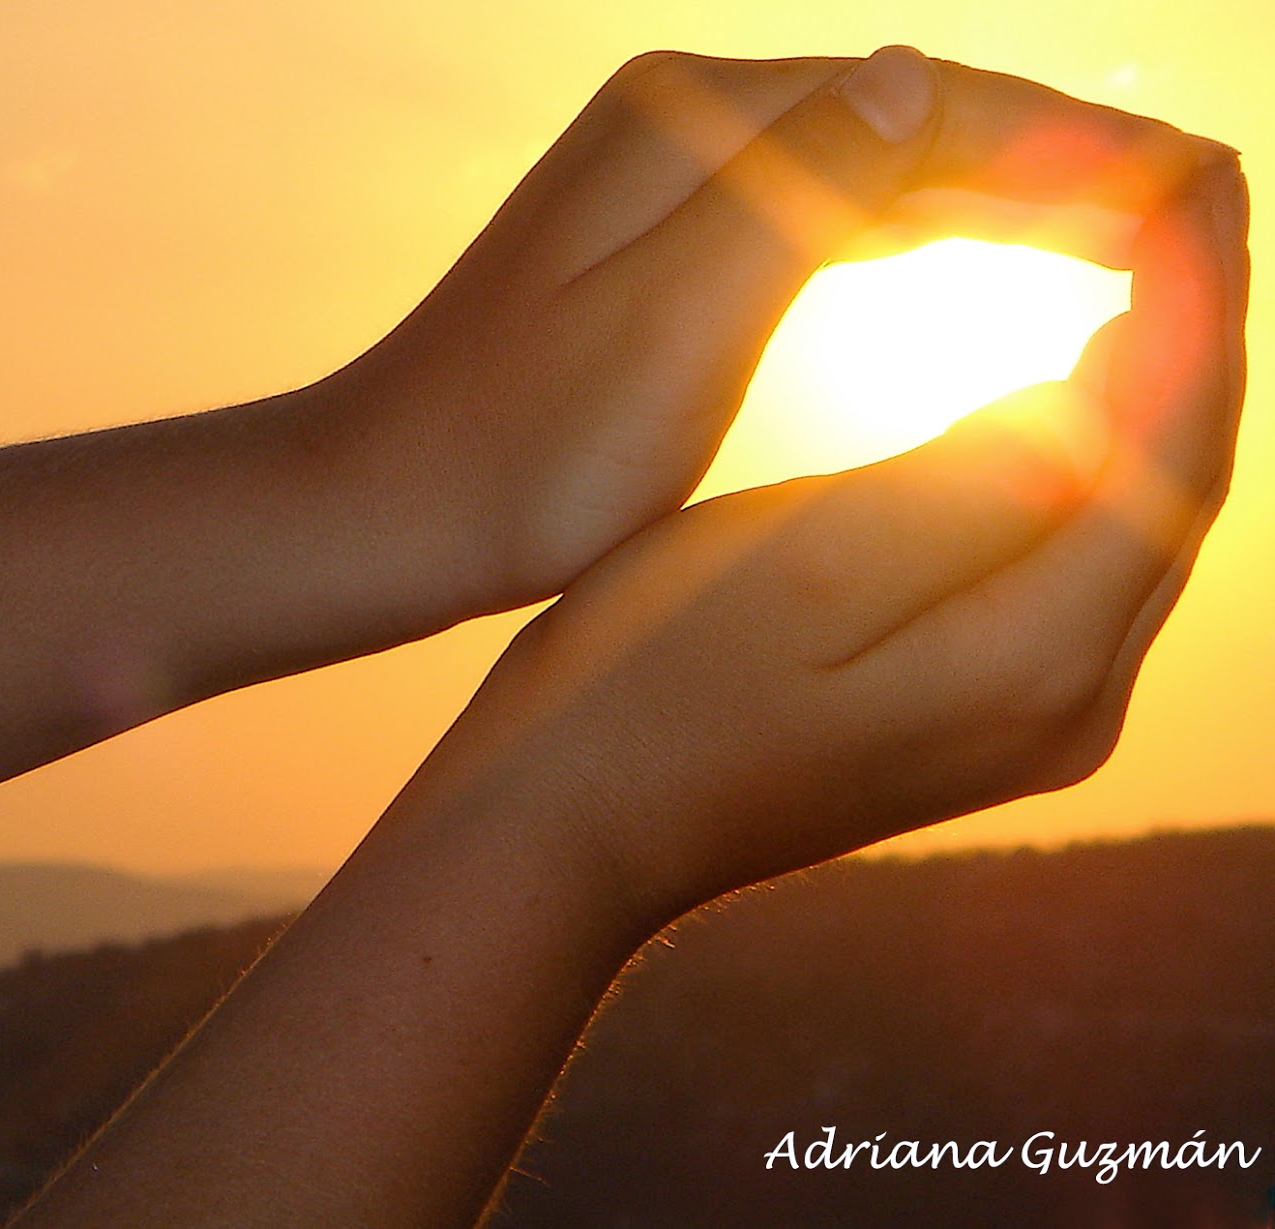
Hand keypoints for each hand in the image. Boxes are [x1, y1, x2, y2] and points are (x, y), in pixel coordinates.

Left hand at [323, 46, 1222, 614]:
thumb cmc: (515, 455)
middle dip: (1055, 159)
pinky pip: (826, 214)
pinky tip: (974, 253)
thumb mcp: (663, 329)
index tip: (1195, 192)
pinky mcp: (659, 243)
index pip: (932, 104)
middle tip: (1193, 210)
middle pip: (913, 118)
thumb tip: (918, 80)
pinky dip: (918, 228)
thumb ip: (794, 194)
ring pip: (878, 164)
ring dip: (999, 192)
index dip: (1073, 146)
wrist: (385, 506)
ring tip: (1123, 234)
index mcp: (698, 126)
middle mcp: (685, 122)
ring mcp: (669, 179)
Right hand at [429, 156, 1245, 931]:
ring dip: (1150, 400)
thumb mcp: (806, 564)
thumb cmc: (648, 685)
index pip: (1170, 449)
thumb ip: (974, 483)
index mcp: (1033, 665)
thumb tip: (1096, 398)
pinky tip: (1064, 402)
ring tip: (1157, 276)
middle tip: (1191, 204)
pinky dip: (1087, 469)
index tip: (1190, 187)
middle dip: (1195, 341)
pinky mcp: (977, 719)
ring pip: (1132, 529)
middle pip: (1174, 491)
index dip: (1195, 306)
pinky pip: (1075, 569)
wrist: (565, 824)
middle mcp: (1065, 712)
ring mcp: (1025, 727)